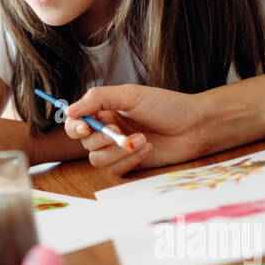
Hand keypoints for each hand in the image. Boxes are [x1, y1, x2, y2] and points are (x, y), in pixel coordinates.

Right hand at [64, 85, 205, 177]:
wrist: (195, 126)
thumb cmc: (167, 106)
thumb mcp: (130, 95)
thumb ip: (98, 99)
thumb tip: (70, 110)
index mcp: (105, 111)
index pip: (76, 121)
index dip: (75, 126)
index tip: (84, 127)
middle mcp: (108, 130)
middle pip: (85, 143)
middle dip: (101, 138)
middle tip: (118, 131)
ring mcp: (119, 149)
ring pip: (98, 159)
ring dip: (118, 150)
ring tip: (141, 138)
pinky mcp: (130, 164)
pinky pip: (115, 170)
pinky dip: (129, 160)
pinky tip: (147, 148)